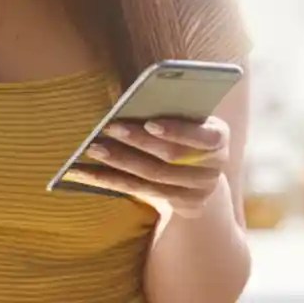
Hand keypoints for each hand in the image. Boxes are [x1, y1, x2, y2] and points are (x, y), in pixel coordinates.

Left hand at [63, 116, 229, 218]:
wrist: (199, 169)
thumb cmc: (184, 127)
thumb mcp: (186, 115)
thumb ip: (170, 105)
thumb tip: (132, 97)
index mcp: (219, 137)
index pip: (204, 136)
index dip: (177, 131)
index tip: (150, 122)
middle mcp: (213, 168)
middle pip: (172, 157)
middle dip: (137, 141)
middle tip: (108, 126)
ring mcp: (198, 191)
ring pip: (153, 177)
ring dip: (119, 162)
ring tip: (92, 147)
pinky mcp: (179, 206)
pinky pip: (139, 191)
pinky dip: (109, 180)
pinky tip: (83, 172)